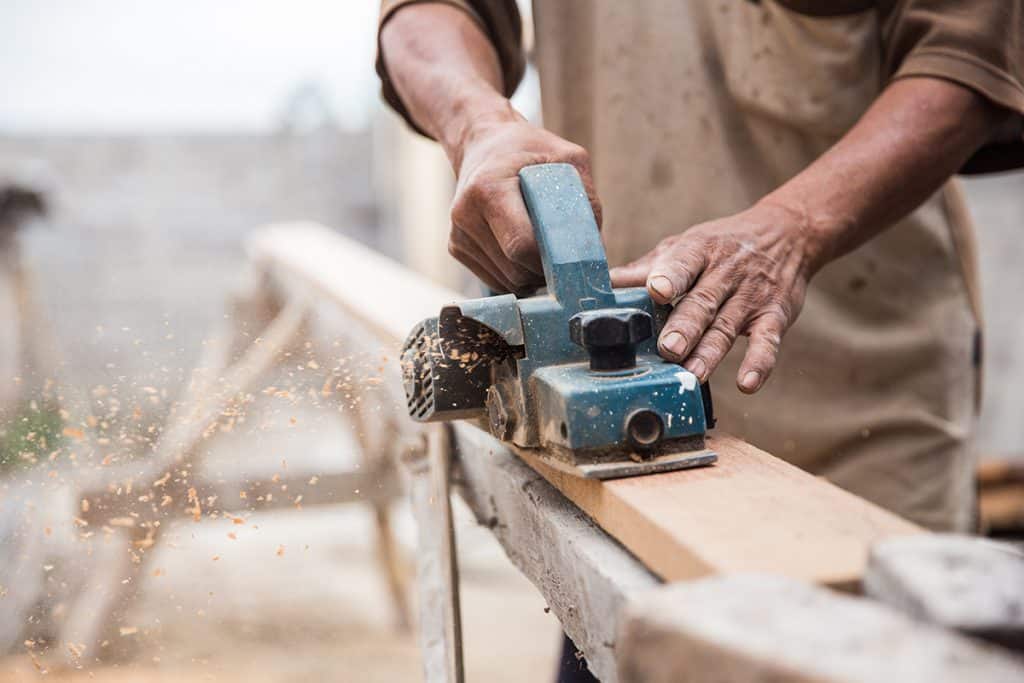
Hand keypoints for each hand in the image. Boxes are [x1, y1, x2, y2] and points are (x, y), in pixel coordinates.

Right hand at [446, 115, 601, 292]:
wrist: (483, 142)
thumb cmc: (529, 150)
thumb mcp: (567, 158)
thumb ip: (586, 199)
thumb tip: (596, 251)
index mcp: (489, 188)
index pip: (521, 246)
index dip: (551, 260)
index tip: (572, 256)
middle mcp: (465, 213)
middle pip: (515, 271)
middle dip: (545, 271)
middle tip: (564, 256)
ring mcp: (457, 233)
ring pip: (505, 282)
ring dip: (532, 276)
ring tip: (544, 249)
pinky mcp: (456, 246)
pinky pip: (494, 280)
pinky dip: (516, 274)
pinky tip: (524, 252)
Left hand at [610, 201, 827, 392]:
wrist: (787, 233)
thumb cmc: (724, 244)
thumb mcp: (687, 245)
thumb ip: (649, 267)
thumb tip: (604, 282)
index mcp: (699, 251)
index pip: (684, 262)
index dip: (671, 275)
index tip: (657, 289)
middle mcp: (726, 272)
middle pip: (703, 301)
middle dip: (686, 326)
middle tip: (669, 349)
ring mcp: (751, 296)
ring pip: (728, 326)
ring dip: (710, 353)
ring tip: (693, 375)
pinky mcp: (775, 315)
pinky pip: (768, 341)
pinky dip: (759, 363)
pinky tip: (747, 384)